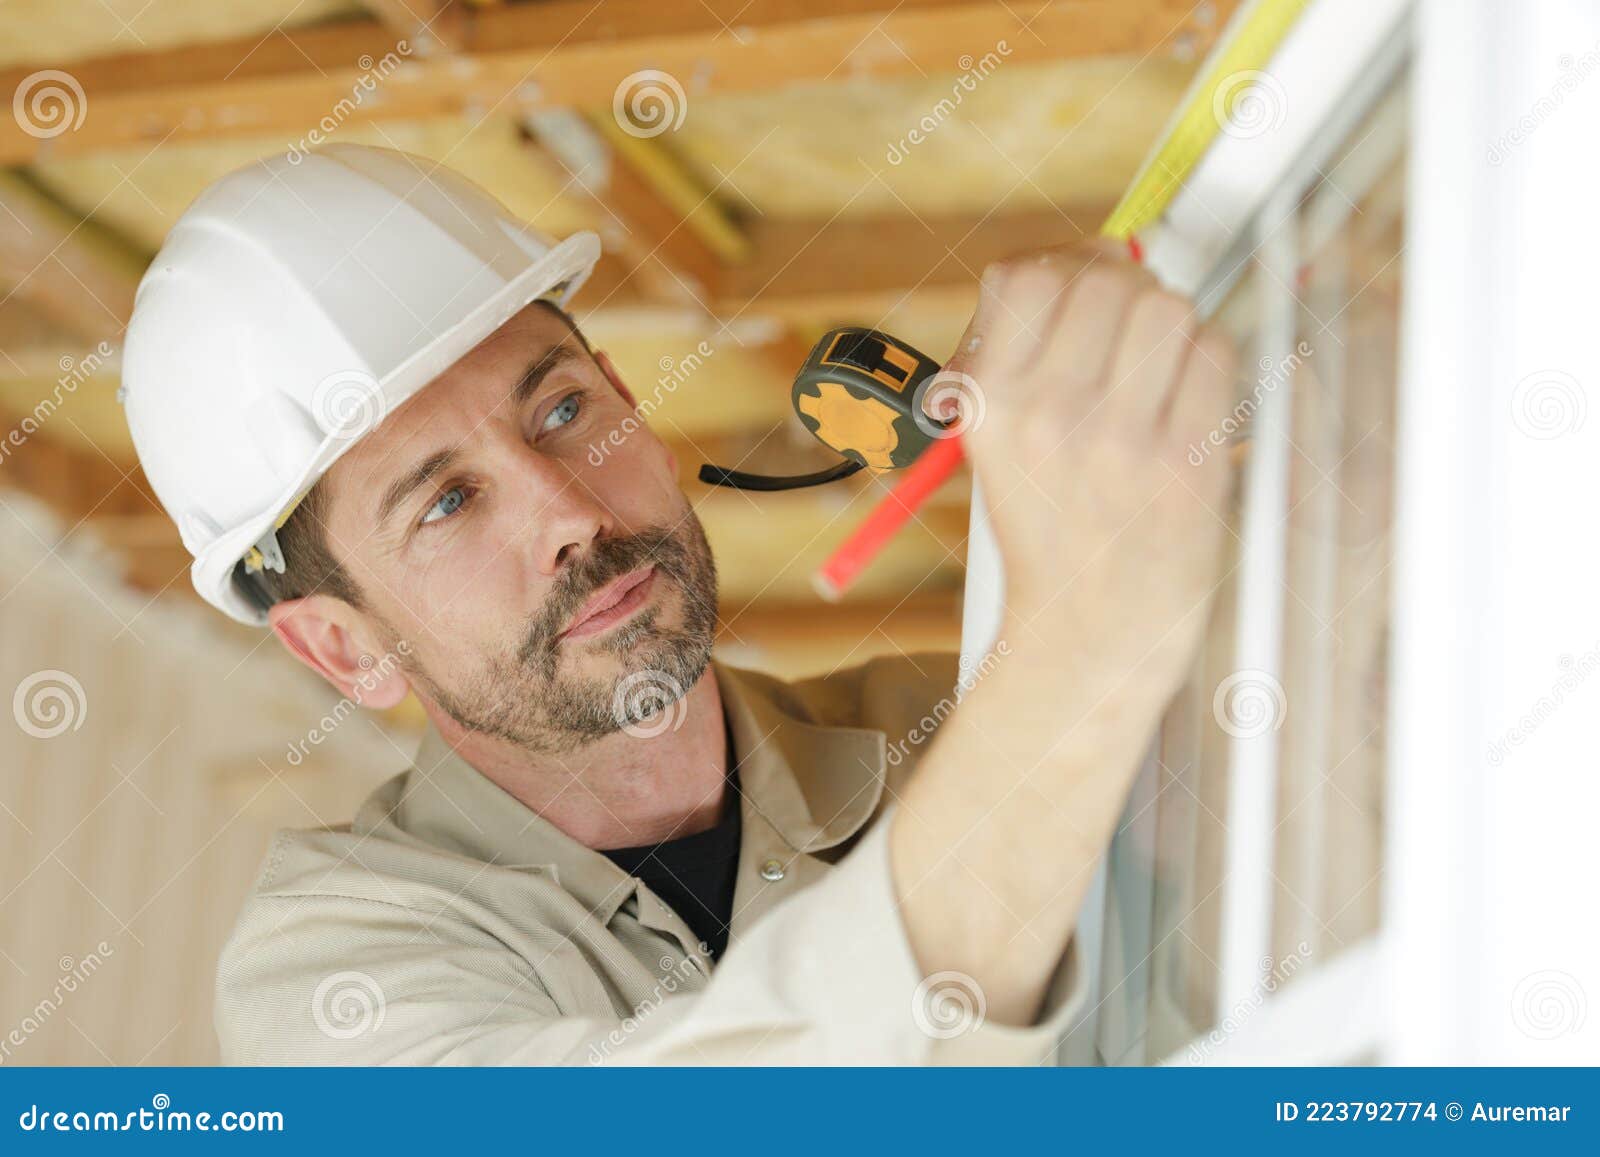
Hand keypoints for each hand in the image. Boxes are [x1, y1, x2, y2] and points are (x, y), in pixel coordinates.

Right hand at [941, 241, 1237, 704]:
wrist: (1090, 629)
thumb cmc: (1051, 529)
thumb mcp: (996, 444)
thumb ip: (1024, 354)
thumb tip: (1092, 257)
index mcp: (990, 404)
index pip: (1027, 275)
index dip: (1064, 262)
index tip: (1083, 280)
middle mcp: (1047, 414)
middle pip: (1105, 279)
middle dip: (1127, 287)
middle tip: (1132, 327)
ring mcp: (1118, 438)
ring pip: (1166, 308)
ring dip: (1172, 323)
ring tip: (1159, 368)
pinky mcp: (1184, 462)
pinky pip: (1214, 354)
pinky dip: (1209, 361)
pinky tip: (1188, 398)